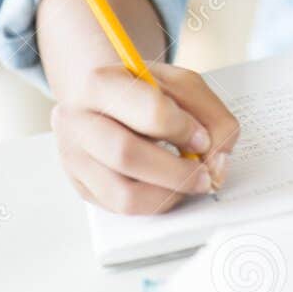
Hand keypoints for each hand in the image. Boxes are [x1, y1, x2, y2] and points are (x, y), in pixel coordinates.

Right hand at [51, 60, 239, 214]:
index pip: (146, 109)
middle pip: (126, 154)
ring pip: (122, 193)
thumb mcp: (181, 86)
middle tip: (205, 174)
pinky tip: (170, 190)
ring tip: (192, 184)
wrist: (105, 100)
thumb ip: (210, 115)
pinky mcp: (81, 187)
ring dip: (168, 193)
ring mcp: (74, 157)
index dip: (181, 128)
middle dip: (176, 170)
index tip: (203, 138)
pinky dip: (155, 203)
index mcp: (101, 82)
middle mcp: (76, 120)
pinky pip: (120, 209)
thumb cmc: (145, 91)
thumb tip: (218, 158)